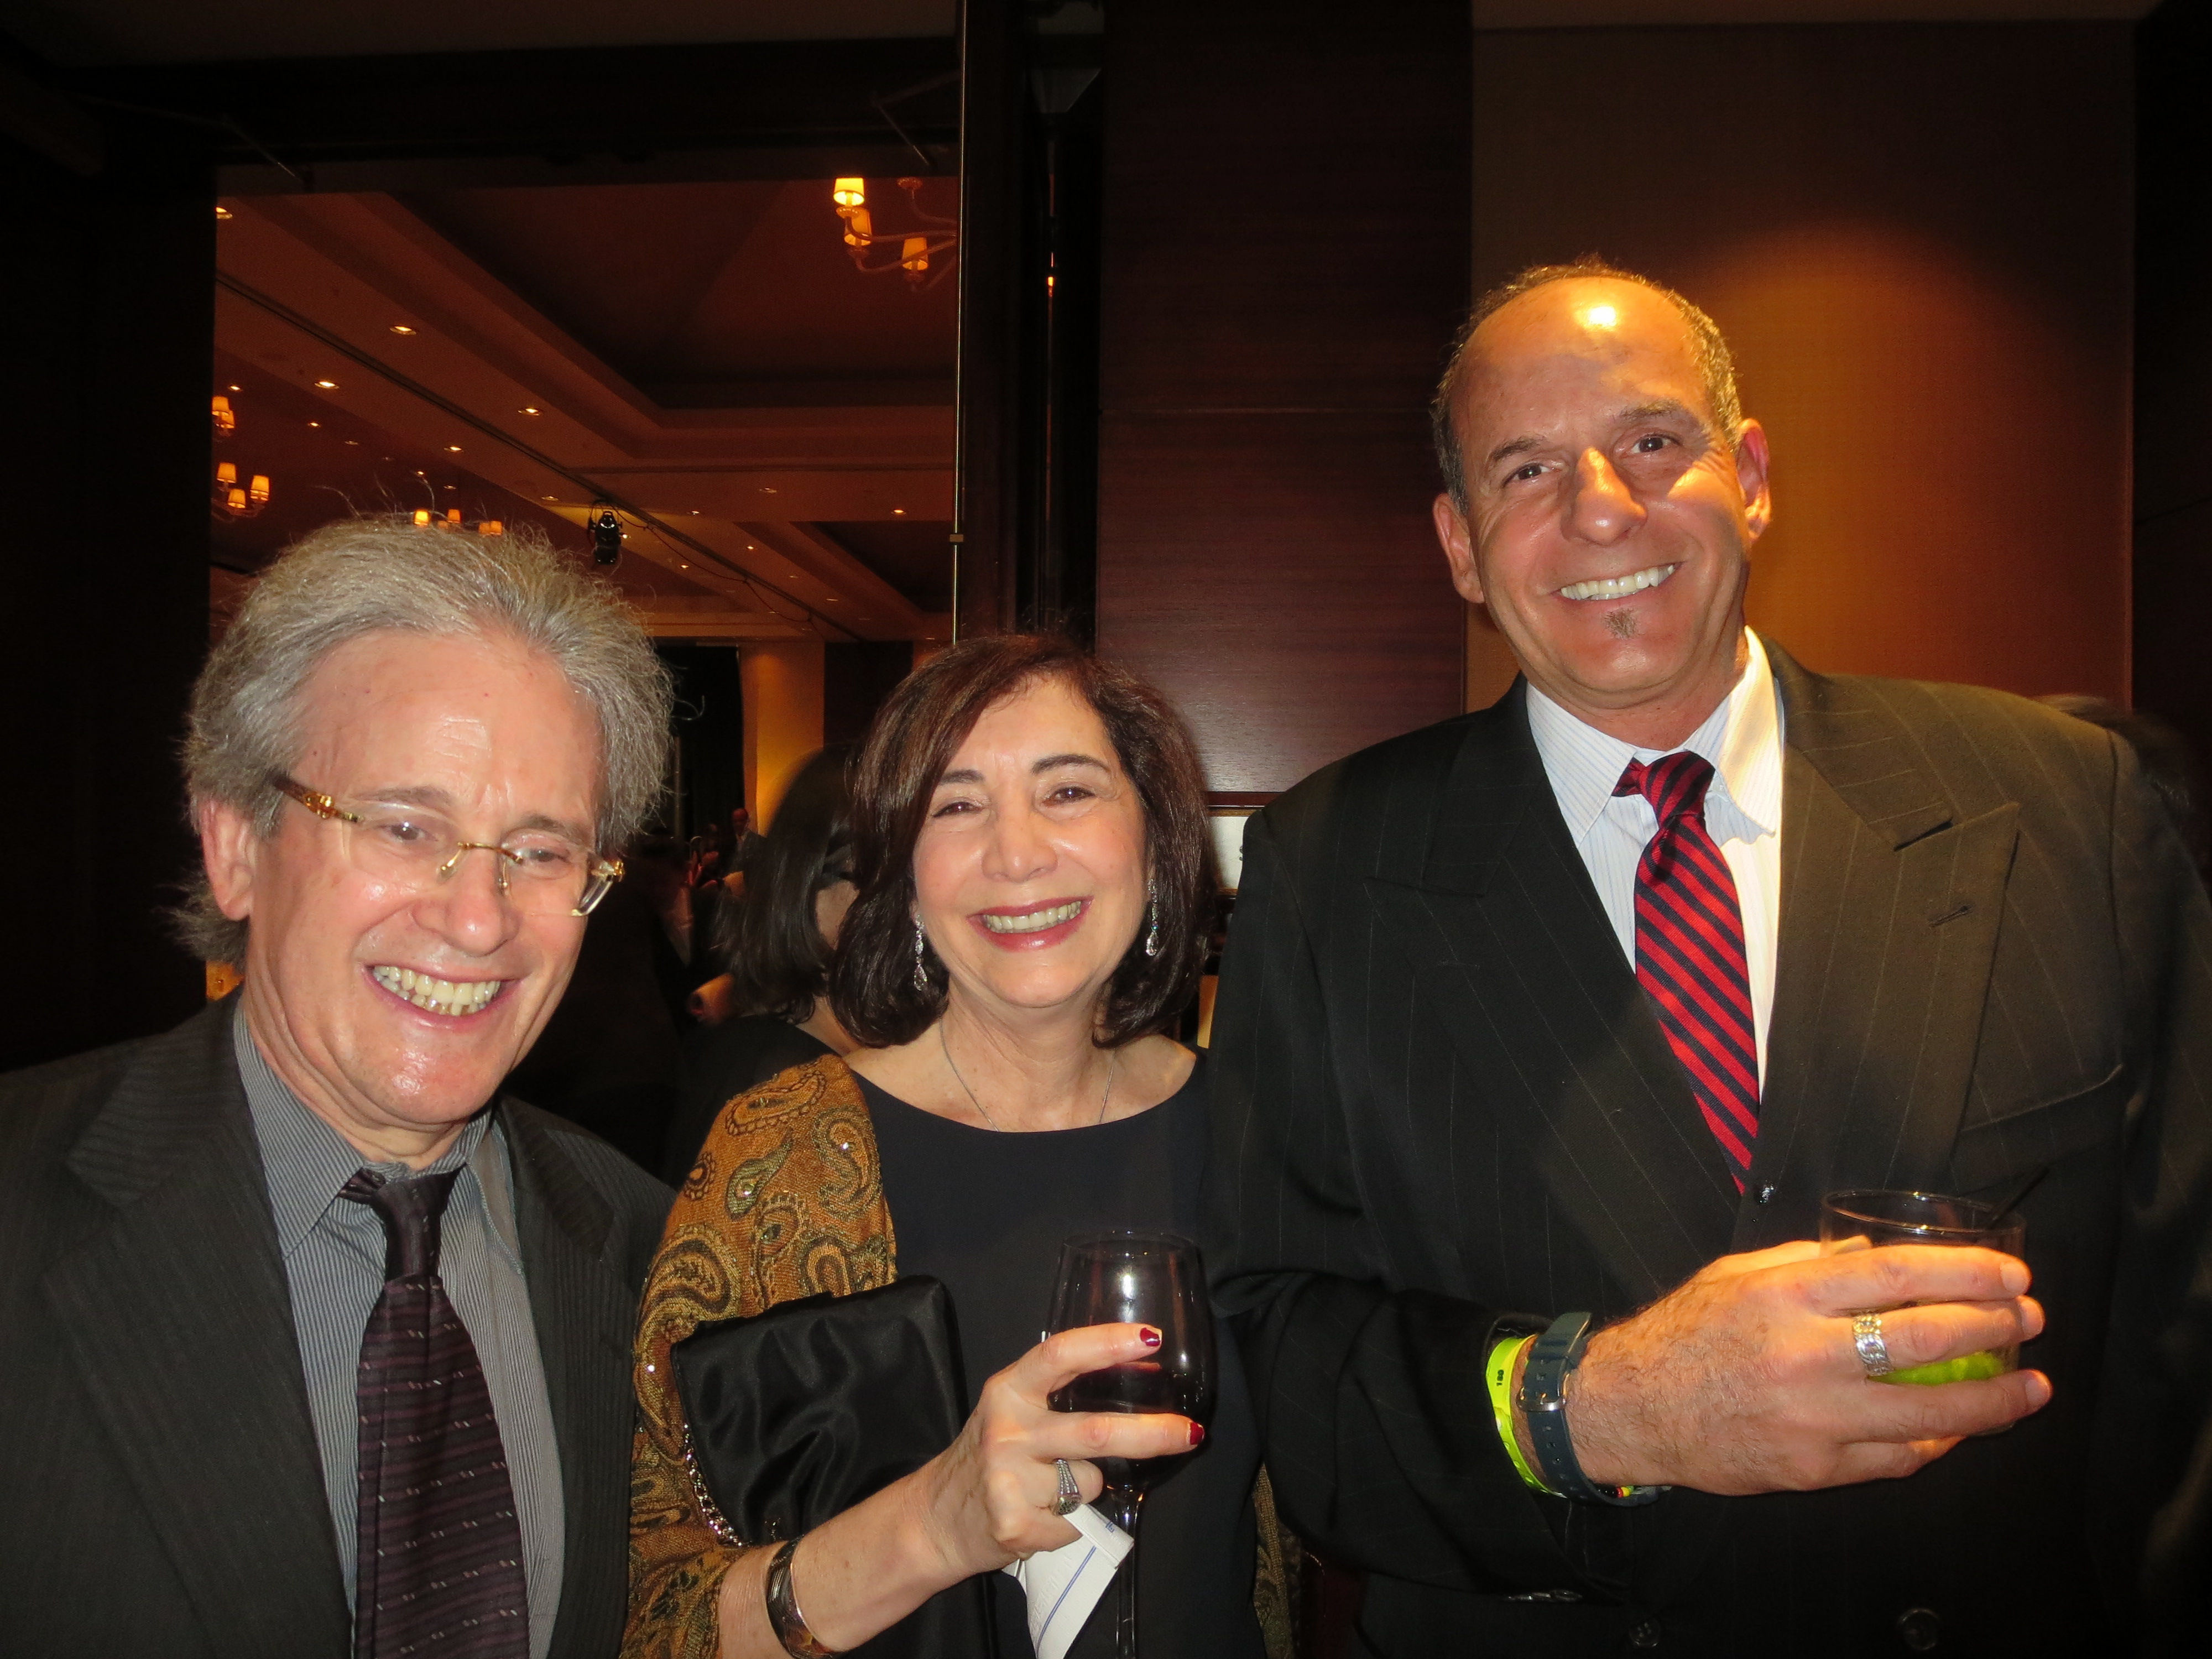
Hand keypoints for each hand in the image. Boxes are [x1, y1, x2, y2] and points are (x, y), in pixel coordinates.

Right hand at [915, 1322, 1202, 1579]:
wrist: (935, 1519)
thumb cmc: (989, 1457)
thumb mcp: (1013, 1411)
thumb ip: (1058, 1394)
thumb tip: (1140, 1379)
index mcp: (1008, 1390)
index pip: (1059, 1353)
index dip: (1108, 1342)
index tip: (1152, 1337)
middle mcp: (1006, 1429)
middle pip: (1094, 1431)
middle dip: (1151, 1434)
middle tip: (1191, 1433)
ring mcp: (1008, 1479)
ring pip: (1090, 1483)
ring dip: (1090, 1488)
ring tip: (1053, 1491)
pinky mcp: (1015, 1524)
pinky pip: (1076, 1523)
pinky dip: (1073, 1524)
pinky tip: (1041, 1518)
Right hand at [1559, 1241, 2049, 1494]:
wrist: (1632, 1407)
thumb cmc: (1685, 1333)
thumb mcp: (1736, 1274)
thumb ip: (1806, 1261)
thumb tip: (1875, 1256)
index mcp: (1785, 1294)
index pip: (1897, 1275)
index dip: (1966, 1272)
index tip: (2009, 1274)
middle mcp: (1804, 1353)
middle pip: (1925, 1337)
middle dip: (1993, 1326)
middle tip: (2028, 1319)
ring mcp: (1813, 1416)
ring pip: (1927, 1411)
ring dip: (1992, 1399)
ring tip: (2031, 1388)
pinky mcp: (1813, 1468)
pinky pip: (1896, 1458)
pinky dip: (1937, 1442)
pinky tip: (1962, 1428)